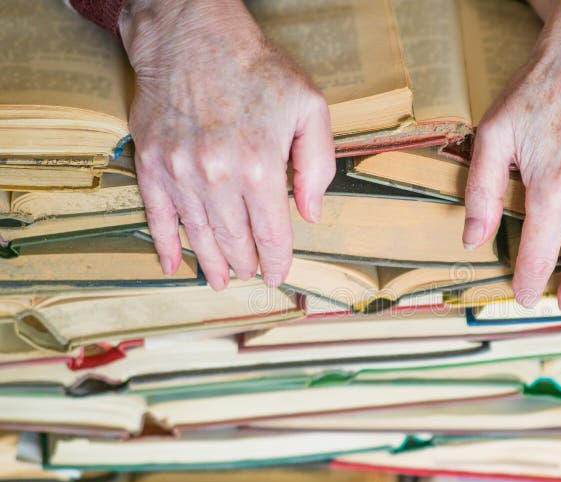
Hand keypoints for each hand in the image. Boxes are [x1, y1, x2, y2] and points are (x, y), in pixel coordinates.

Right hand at [119, 0, 334, 288]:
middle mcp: (219, 177)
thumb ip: (317, 165)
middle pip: (236, 241)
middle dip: (246, 264)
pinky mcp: (153, 164)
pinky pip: (158, 217)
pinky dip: (166, 245)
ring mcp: (180, 173)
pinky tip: (173, 265)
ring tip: (221, 280)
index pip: (272, 235)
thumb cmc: (256, 69)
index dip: (277, 262)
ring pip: (200, 235)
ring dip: (212, 263)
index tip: (277, 275)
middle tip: (250, 274)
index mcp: (261, 167)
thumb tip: (310, 215)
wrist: (193, 34)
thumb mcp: (309, 107)